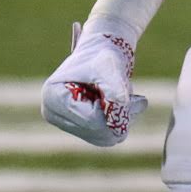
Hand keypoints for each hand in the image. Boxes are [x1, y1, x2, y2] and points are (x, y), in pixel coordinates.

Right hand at [40, 19, 147, 146]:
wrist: (101, 53)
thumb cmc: (102, 56)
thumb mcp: (109, 65)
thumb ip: (114, 83)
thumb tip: (122, 102)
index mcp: (53, 97)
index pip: (90, 119)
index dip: (113, 110)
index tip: (126, 94)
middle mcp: (53, 114)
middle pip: (96, 131)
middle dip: (120, 117)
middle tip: (138, 100)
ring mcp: (64, 124)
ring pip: (103, 138)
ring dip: (122, 120)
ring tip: (130, 99)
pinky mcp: (78, 130)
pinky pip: (105, 138)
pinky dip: (119, 124)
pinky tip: (123, 106)